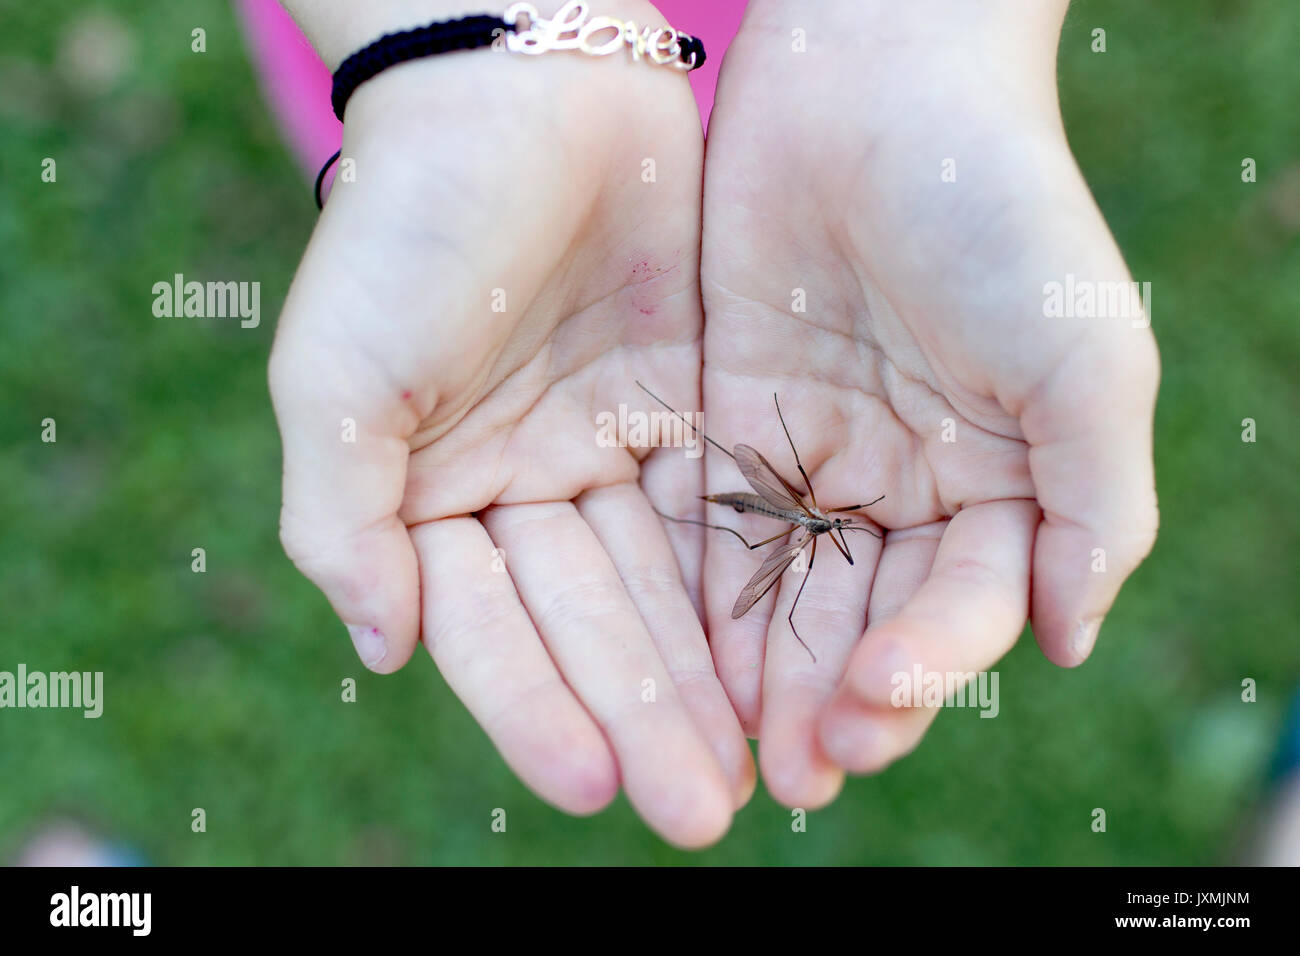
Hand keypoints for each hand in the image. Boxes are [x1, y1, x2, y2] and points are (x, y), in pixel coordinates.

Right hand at [269, 0, 751, 846]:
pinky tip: (778, 663)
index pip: (487, 628)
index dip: (536, 708)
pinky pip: (717, 514)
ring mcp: (605, 448)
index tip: (595, 784)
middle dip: (640, 717)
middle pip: (587, 623)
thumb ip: (343, 520)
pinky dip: (742, 589)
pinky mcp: (682, 406)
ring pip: (660, 586)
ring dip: (699, 678)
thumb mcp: (337, 377)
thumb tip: (384, 652)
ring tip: (752, 770)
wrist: (520, 87)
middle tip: (701, 811)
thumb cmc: (408, 226)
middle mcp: (519, 485)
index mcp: (428, 493)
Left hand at [696, 0, 1158, 804]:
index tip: (871, 704)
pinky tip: (679, 660)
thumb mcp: (1085, 361)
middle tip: (797, 773)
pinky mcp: (730, 419)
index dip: (924, 663)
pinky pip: (712, 524)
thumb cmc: (1004, 211)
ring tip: (734, 754)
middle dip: (834, 696)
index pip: (960, 603)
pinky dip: (699, 595)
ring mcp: (815, 457)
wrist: (881, 86)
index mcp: (999, 483)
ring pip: (786, 592)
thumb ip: (1097, 505)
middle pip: (867, 618)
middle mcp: (905, 486)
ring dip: (760, 675)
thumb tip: (1069, 644)